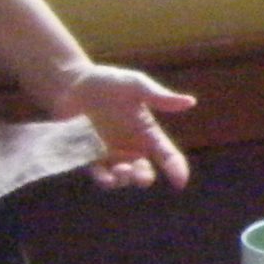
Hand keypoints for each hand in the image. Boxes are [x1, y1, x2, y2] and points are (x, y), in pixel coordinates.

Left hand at [48, 67, 195, 190]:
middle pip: (145, 171)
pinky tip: (106, 176)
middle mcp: (132, 147)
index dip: (176, 168)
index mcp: (148, 132)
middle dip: (144, 177)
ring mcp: (110, 154)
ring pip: (123, 177)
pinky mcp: (89, 157)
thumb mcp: (136, 85)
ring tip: (122, 170)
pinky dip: (104, 178)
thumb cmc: (107, 82)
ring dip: (125, 178)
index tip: (180, 181)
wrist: (72, 84)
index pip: (167, 155)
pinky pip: (99, 173)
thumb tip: (191, 102)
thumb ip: (160, 97)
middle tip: (142, 176)